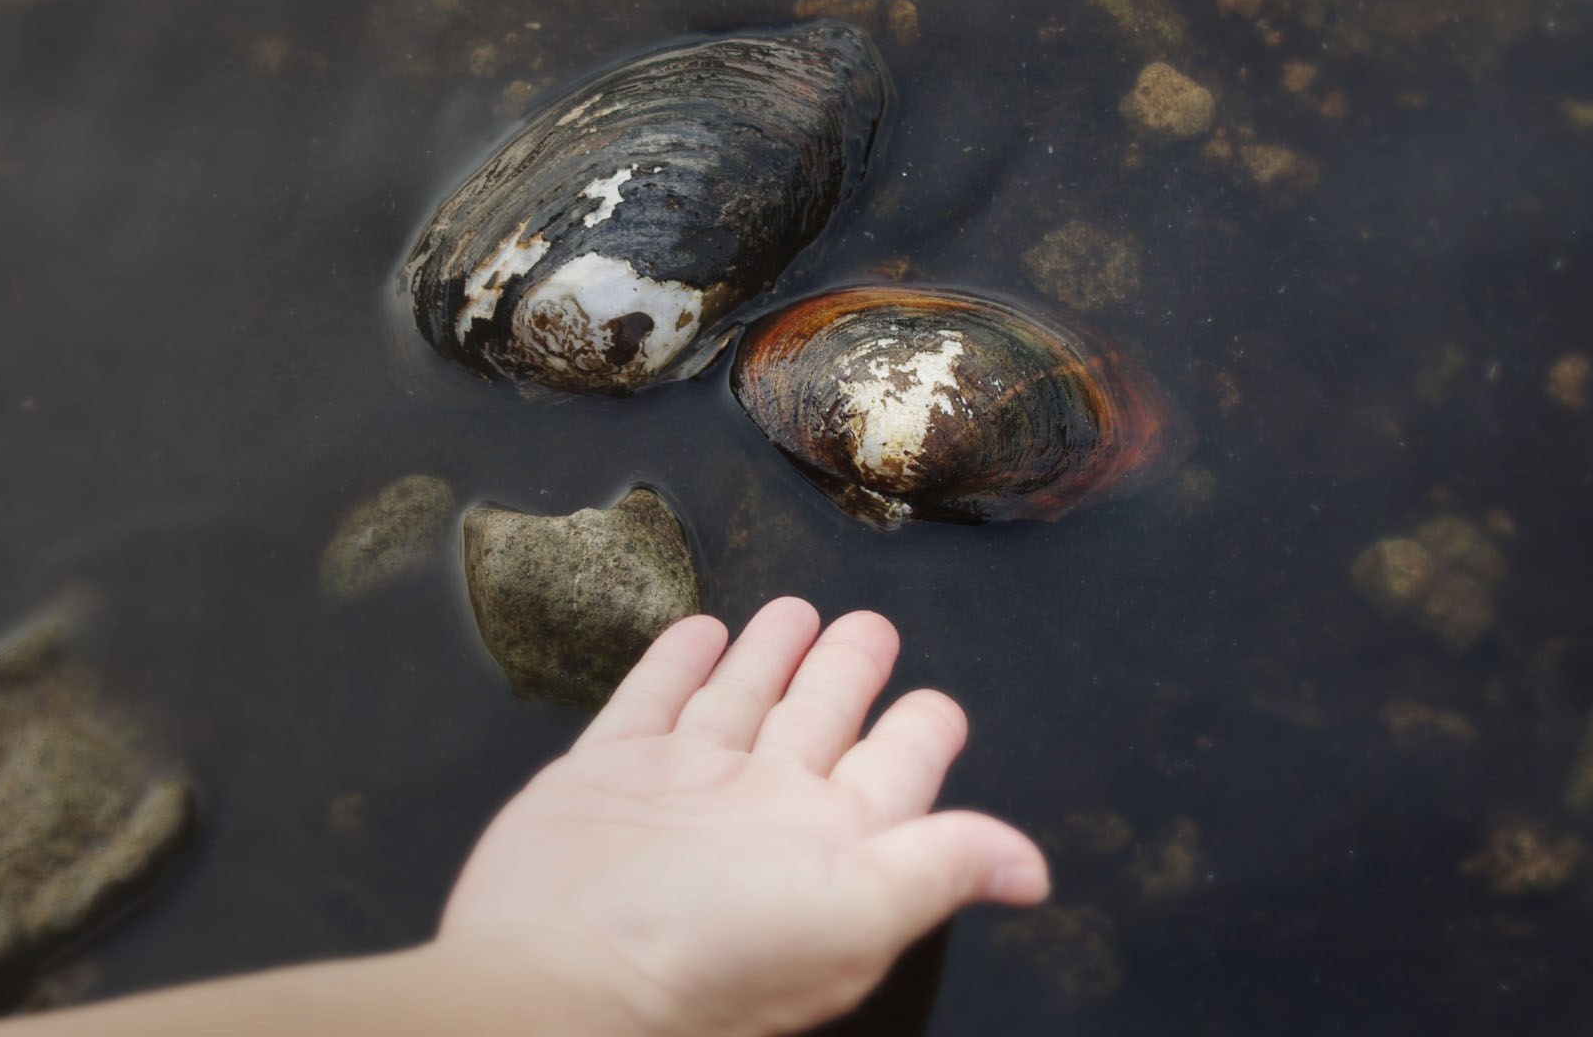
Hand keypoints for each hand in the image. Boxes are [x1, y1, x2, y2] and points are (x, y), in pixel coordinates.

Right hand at [438, 596, 1050, 1036]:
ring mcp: (680, 792)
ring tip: (797, 612)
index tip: (937, 703)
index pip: (895, 772)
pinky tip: (699, 633)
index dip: (921, 732)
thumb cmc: (714, 956)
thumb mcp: (855, 913)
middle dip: (848, 671)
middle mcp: (760, 813)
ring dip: (770, 658)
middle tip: (871, 624)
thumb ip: (938, 867)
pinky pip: (651, 703)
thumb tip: (1032, 871)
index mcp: (831, 843)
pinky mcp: (606, 776)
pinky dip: (676, 666)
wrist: (560, 979)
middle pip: (819, 721)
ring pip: (740, 704)